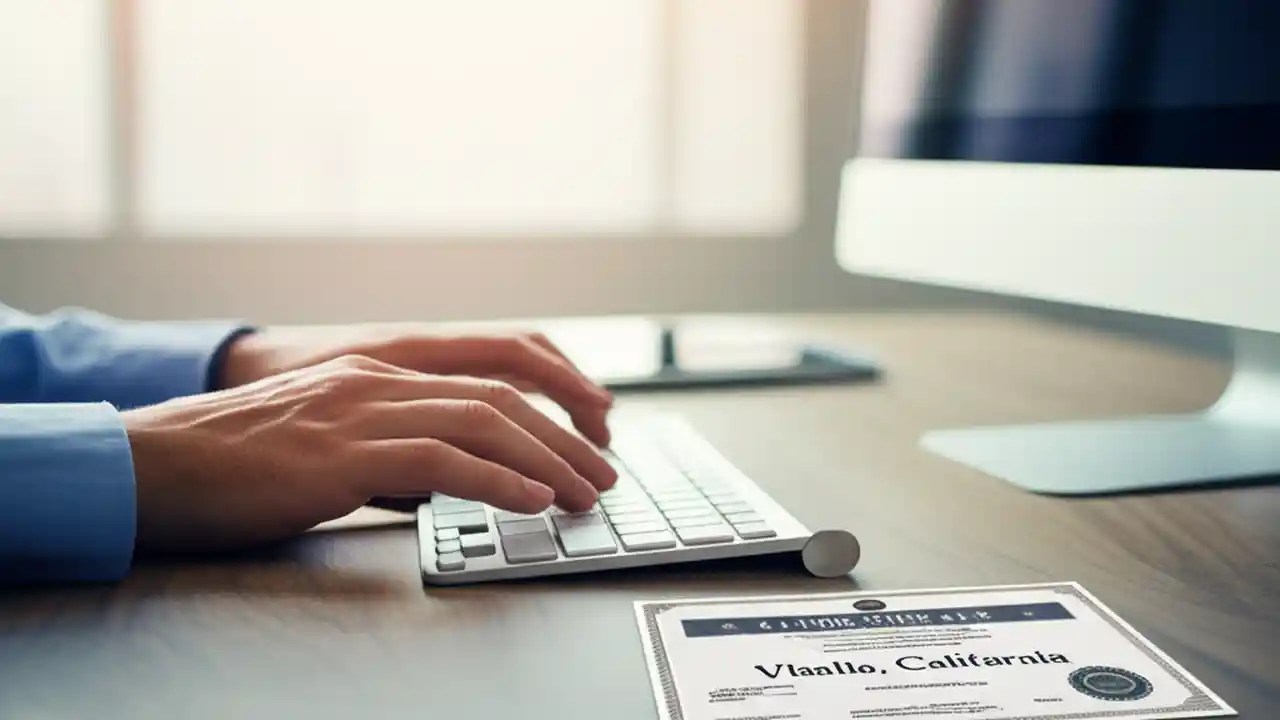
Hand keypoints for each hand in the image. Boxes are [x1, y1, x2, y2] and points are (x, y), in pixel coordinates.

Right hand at [123, 355, 616, 552]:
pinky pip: (442, 460)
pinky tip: (533, 499)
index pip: (484, 379)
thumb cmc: (230, 466)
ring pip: (483, 423)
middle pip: (499, 397)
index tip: (585, 439)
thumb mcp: (323, 449)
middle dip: (564, 436)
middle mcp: (376, 382)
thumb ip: (383, 455)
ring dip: (547, 460)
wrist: (151, 465)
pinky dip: (498, 479)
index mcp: (374, 376)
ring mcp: (360, 412)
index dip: (545, 407)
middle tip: (604, 474)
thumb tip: (437, 486)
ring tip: (586, 494)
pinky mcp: (342, 454)